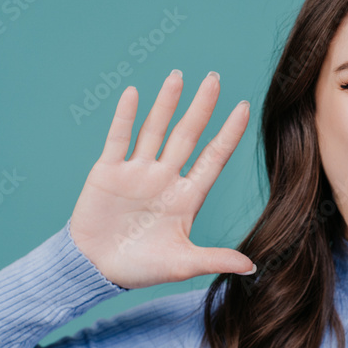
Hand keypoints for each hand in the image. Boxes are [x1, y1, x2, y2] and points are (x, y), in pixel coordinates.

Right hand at [68, 70, 254, 289]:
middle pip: (187, 136)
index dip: (228, 134)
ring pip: (155, 130)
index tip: (244, 107)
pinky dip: (125, 116)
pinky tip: (134, 93)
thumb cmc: (141, 268)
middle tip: (215, 78)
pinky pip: (119, 139)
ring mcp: (137, 172)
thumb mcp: (182, 264)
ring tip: (178, 77)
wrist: (95, 270)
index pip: (213, 158)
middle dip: (201, 108)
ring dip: (166, 104)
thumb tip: (252, 268)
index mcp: (186, 197)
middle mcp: (164, 178)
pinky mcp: (108, 172)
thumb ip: (215, 259)